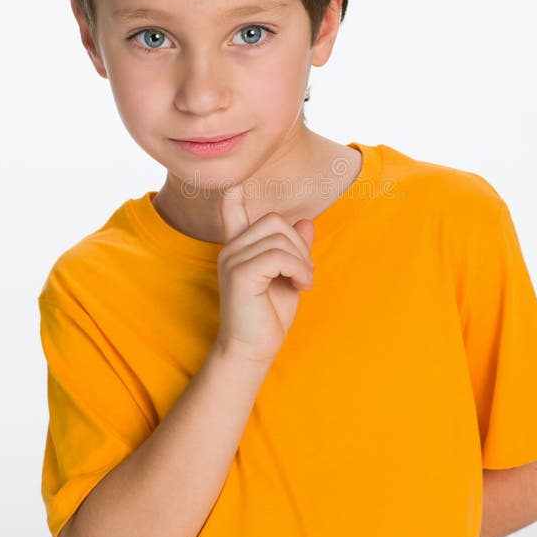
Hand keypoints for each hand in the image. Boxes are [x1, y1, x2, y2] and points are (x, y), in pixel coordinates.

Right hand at [214, 182, 314, 364]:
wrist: (253, 350)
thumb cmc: (269, 315)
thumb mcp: (288, 276)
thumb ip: (294, 249)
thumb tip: (306, 221)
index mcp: (239, 248)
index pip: (231, 212)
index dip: (234, 198)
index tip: (234, 186)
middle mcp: (231, 249)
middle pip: (274, 221)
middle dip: (299, 244)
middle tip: (304, 272)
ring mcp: (232, 260)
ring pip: (280, 238)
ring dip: (302, 260)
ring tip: (303, 281)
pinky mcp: (240, 274)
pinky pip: (279, 256)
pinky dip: (298, 269)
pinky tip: (301, 286)